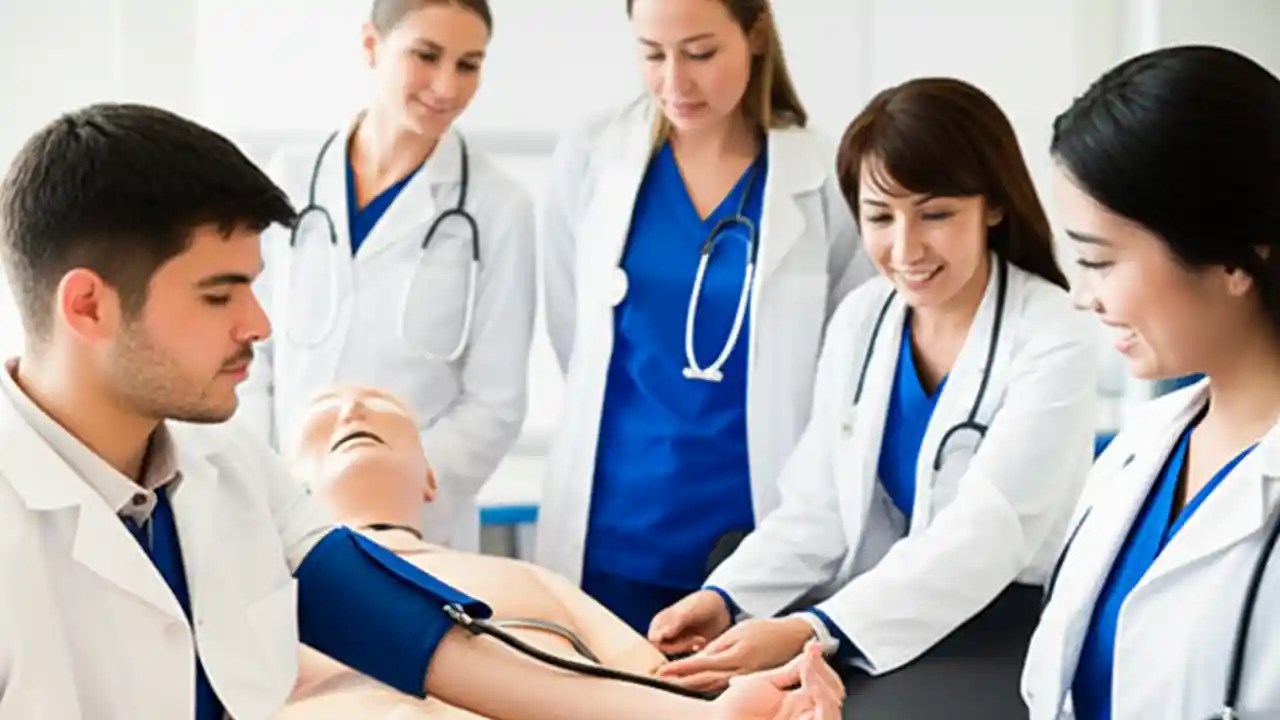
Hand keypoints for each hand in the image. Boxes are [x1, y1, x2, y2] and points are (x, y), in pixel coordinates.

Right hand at [648, 590, 732, 655]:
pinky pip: (685, 656)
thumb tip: (655, 639)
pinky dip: (694, 651)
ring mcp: (676, 640)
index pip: (653, 641)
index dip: (664, 645)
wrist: (720, 606)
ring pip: (676, 654)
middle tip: (697, 639)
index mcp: (659, 622)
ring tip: (702, 639)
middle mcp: (664, 632)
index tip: (682, 641)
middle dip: (680, 647)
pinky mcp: (687, 646)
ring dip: (689, 648)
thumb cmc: (701, 604)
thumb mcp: (687, 612)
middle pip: (664, 650)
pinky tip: (703, 642)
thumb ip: (672, 625)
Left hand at [657, 617, 812, 691]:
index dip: (680, 669)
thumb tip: (699, 658)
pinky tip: (694, 688)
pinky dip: (705, 688)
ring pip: (711, 687)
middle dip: (680, 683)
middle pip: (703, 681)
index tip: (662, 672)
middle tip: (659, 683)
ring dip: (690, 687)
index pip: (700, 665)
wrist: (791, 639)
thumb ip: (718, 646)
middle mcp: (738, 672)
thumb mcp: (738, 631)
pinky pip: (721, 687)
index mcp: (735, 657)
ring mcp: (743, 679)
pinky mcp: (746, 681)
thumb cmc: (764, 630)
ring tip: (671, 687)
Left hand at [709, 643, 844, 719]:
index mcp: (798, 704)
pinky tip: (810, 686)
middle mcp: (805, 715)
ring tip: (809, 670)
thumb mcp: (765, 681)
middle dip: (825, 673)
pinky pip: (825, 718)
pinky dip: (822, 701)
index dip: (822, 666)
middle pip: (834, 695)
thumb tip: (810, 652)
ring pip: (833, 706)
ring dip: (824, 685)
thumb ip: (790, 669)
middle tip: (811, 658)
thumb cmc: (733, 708)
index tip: (813, 648)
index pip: (825, 685)